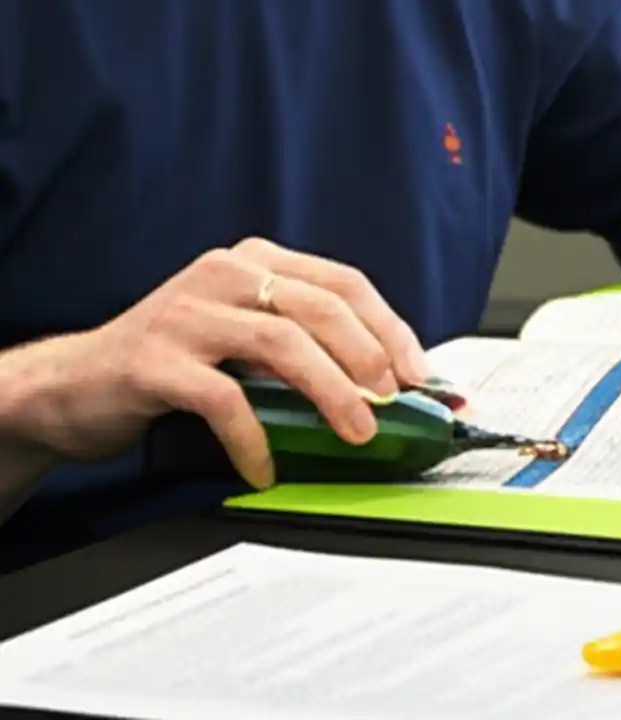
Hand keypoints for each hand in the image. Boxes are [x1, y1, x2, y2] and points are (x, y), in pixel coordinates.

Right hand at [2, 237, 427, 488]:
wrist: (76, 385)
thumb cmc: (174, 365)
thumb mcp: (246, 342)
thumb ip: (304, 348)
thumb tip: (387, 386)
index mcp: (256, 262)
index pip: (344, 284)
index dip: (392, 329)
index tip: (422, 374)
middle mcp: (225, 275)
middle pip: (321, 308)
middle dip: (371, 359)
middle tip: (393, 404)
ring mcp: (188, 314)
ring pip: (283, 345)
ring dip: (332, 393)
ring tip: (356, 432)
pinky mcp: (156, 360)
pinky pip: (224, 400)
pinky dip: (255, 440)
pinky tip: (266, 467)